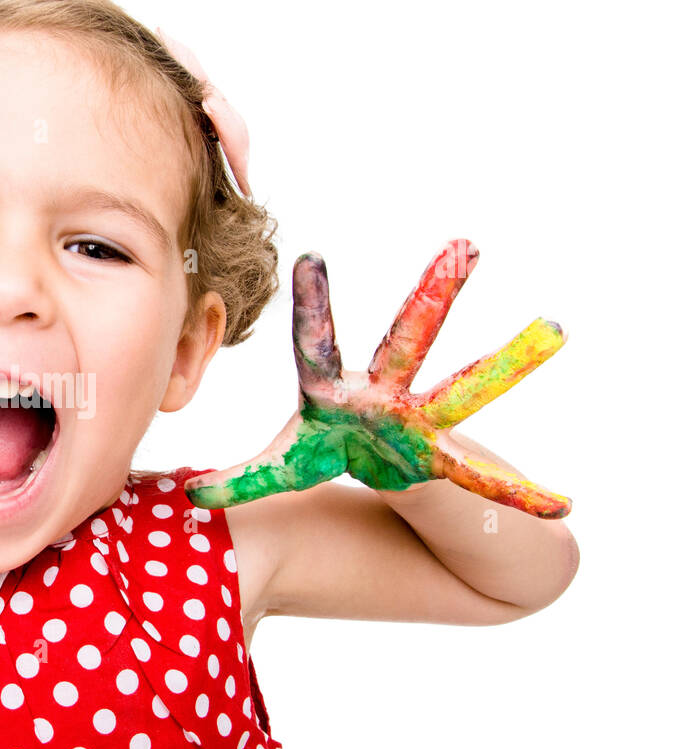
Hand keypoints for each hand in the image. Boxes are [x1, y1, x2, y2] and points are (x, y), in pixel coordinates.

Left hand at [185, 239, 570, 518]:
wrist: (386, 485)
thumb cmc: (336, 458)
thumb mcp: (288, 470)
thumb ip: (242, 482)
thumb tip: (188, 496)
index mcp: (339, 394)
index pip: (321, 345)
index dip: (318, 306)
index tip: (314, 257)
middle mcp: (389, 397)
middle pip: (410, 339)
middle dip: (433, 295)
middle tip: (464, 245)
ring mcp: (426, 427)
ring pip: (469, 386)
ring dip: (512, 360)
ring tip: (556, 329)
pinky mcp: (451, 468)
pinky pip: (485, 488)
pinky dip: (519, 499)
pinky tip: (560, 503)